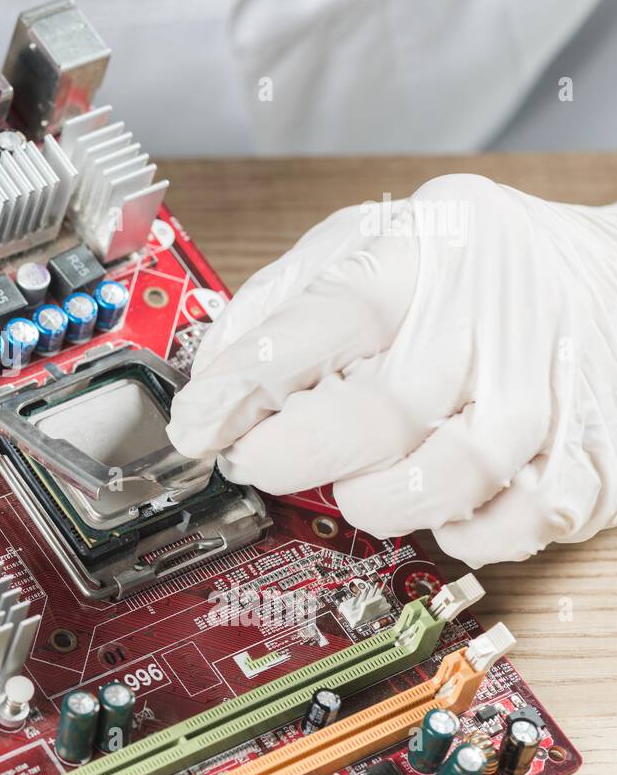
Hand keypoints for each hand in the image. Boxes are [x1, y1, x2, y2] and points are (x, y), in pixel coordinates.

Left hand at [167, 174, 616, 566]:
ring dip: (371, 501)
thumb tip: (212, 384)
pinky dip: (456, 532)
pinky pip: (510, 528)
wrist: (611, 279)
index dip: (252, 380)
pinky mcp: (589, 458)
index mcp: (433, 253)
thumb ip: (282, 302)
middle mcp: (496, 322)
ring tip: (350, 481)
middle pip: (382, 412)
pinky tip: (434, 501)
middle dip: (292, 454)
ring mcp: (549, 394)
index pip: (333, 317)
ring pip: (444, 483)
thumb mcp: (368, 241)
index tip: (200, 423)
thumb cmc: (468, 268)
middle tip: (258, 461)